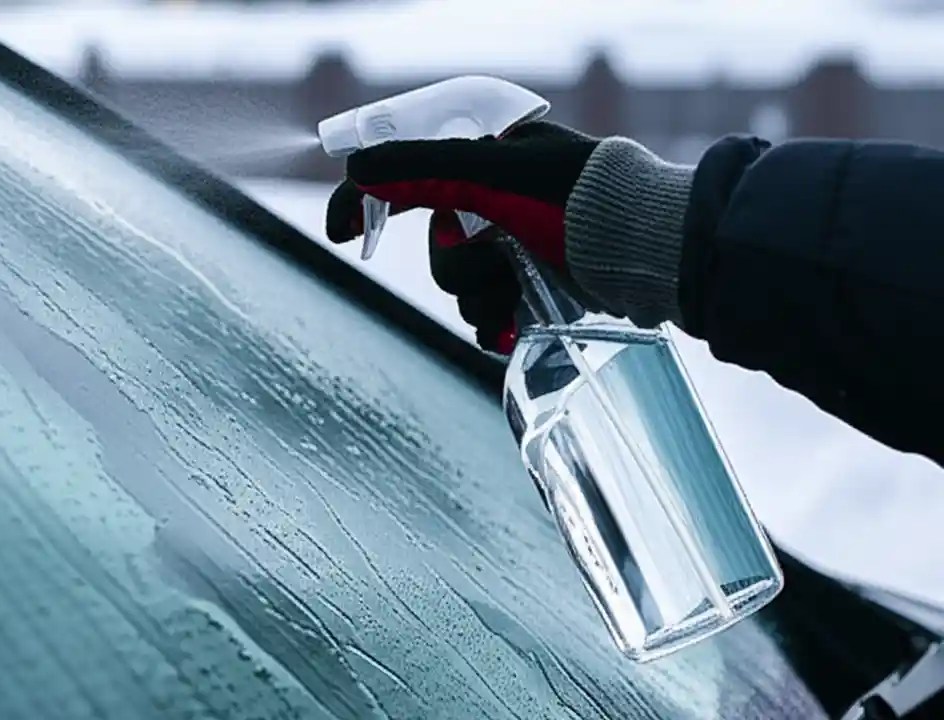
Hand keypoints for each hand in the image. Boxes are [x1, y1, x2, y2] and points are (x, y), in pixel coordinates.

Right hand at [325, 121, 599, 352]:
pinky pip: (488, 313)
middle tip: (493, 267)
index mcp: (485, 159)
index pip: (406, 172)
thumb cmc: (580, 200)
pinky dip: (493, 326)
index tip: (340, 233)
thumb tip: (356, 169)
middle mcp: (498, 200)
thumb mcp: (494, 173)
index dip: (364, 200)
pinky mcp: (536, 284)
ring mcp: (517, 245)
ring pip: (461, 287)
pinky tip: (511, 331)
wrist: (649, 251)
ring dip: (478, 301)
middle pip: (435, 246)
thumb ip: (421, 167)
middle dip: (457, 268)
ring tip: (515, 299)